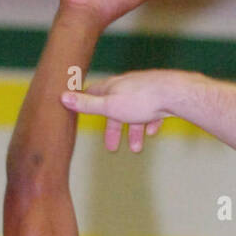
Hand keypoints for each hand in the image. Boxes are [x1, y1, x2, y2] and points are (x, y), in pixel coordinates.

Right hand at [62, 68, 178, 151]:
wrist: (173, 93)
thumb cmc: (140, 100)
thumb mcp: (109, 106)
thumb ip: (88, 104)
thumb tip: (62, 97)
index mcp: (113, 87)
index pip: (93, 93)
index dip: (86, 103)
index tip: (79, 110)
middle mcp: (127, 86)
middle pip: (116, 108)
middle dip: (114, 128)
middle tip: (112, 147)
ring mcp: (145, 91)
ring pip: (136, 113)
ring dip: (135, 131)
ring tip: (136, 148)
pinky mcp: (161, 98)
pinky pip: (154, 112)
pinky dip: (151, 123)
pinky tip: (153, 132)